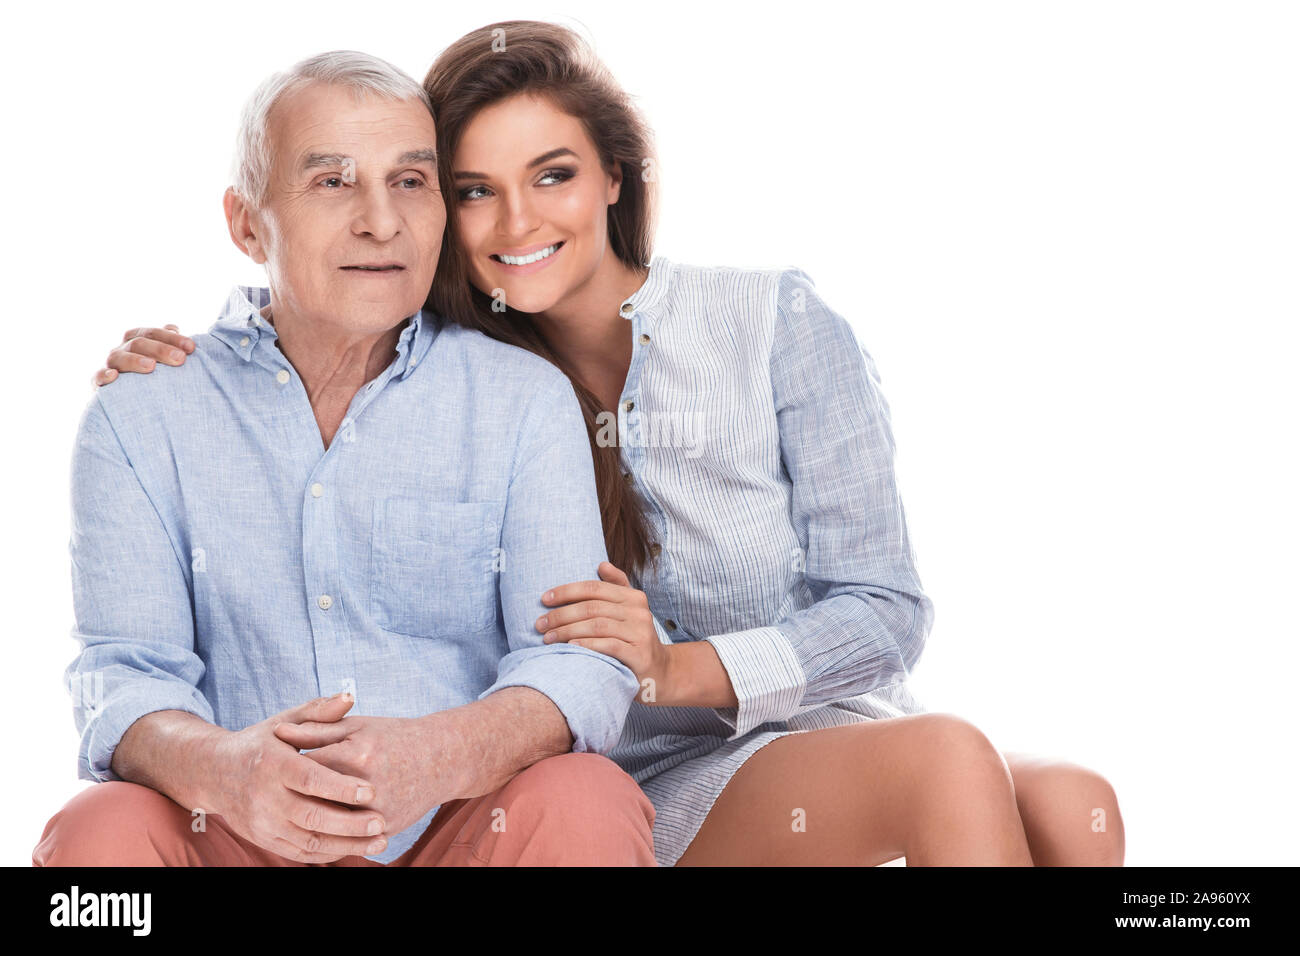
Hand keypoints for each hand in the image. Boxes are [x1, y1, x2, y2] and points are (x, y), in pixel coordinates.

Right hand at [93, 324, 192, 386]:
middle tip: (180, 359)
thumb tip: (174, 328)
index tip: (191, 347)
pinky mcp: (99, 384)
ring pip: (118, 357)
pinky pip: (97, 378)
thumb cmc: (155, 377)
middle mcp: (123, 350)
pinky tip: (114, 376)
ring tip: (151, 367)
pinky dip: (103, 375)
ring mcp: (111, 366)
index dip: (171, 338)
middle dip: (160, 349)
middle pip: (138, 343)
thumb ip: (169, 344)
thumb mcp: (163, 360)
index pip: (152, 333)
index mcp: (137, 341)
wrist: (131, 403)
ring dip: (134, 360)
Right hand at [204, 693, 388, 862]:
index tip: (371, 791)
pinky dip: (329, 854)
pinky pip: (300, 853)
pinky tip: (355, 847)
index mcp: (272, 765)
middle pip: (311, 816)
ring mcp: (263, 824)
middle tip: (382, 822)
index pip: (310, 779)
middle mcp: (264, 798)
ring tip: (379, 841)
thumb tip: (349, 697)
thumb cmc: (261, 744)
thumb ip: (318, 712)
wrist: (216, 774)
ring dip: (346, 845)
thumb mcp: (284, 722)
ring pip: (308, 841)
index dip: (340, 787)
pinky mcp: (264, 840)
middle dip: (350, 823)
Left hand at [273, 709, 462, 840]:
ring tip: (296, 809)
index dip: (288, 768)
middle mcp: (368, 786)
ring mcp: (379, 811)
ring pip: (331, 823)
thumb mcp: (357, 727)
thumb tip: (278, 734)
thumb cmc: (394, 736)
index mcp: (357, 755)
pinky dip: (332, 832)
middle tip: (281, 792)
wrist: (441, 758)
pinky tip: (319, 824)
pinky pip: (350, 837)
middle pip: (315, 799)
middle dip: (295, 796)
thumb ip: (317, 730)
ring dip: (311, 818)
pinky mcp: (387, 828)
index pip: (308, 767)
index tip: (276, 767)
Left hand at [537, 561, 671, 703]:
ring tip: (548, 638)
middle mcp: (639, 612)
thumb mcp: (628, 611)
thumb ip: (616, 587)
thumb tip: (601, 565)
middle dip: (561, 615)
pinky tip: (570, 647)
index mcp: (633, 597)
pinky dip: (587, 645)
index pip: (594, 588)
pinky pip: (609, 646)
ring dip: (568, 631)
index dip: (567, 591)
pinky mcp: (640, 654)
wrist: (660, 672)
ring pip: (597, 626)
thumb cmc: (634, 639)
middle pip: (592, 608)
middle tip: (539, 624)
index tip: (544, 599)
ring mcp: (641, 633)